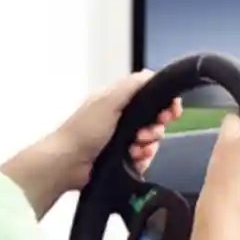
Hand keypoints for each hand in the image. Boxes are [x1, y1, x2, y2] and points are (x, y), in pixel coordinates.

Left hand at [51, 69, 183, 190]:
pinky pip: (144, 158)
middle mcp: (122, 118)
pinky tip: (133, 160)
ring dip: (147, 146)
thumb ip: (131, 86)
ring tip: (134, 150)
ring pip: (151, 141)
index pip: (151, 97)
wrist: (67, 164)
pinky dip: (141, 160)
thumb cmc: (83, 130)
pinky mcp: (123, 159)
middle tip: (145, 135)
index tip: (172, 112)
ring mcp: (122, 140)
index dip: (165, 104)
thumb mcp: (108, 101)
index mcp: (118, 101)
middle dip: (155, 129)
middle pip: (155, 121)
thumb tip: (152, 75)